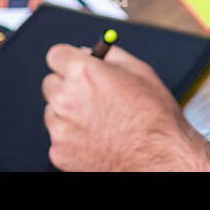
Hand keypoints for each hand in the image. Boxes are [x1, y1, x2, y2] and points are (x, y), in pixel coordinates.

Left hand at [43, 43, 209, 171]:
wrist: (159, 157)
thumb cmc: (154, 116)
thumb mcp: (140, 72)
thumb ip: (110, 56)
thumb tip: (92, 52)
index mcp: (84, 73)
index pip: (56, 55)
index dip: (68, 59)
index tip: (73, 65)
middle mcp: (66, 98)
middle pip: (50, 83)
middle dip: (67, 85)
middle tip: (90, 94)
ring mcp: (60, 128)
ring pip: (53, 111)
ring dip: (68, 112)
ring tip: (99, 120)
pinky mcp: (59, 152)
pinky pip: (58, 137)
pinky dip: (72, 137)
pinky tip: (97, 138)